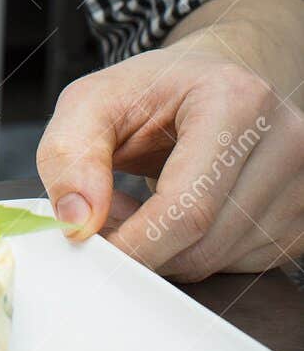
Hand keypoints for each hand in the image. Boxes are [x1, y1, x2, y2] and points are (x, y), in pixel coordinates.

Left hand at [36, 42, 303, 280]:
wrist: (208, 83)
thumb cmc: (154, 91)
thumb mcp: (94, 101)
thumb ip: (70, 153)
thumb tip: (76, 222)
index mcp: (237, 100)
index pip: (188, 206)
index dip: (135, 243)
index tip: (95, 252)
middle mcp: (285, 140)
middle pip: (205, 243)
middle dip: (144, 245)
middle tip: (111, 211)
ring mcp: (303, 183)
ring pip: (219, 262)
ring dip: (166, 250)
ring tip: (144, 200)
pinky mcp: (302, 219)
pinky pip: (237, 266)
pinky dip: (194, 252)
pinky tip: (178, 214)